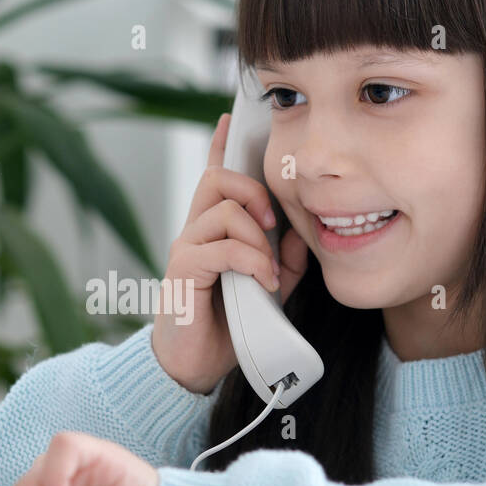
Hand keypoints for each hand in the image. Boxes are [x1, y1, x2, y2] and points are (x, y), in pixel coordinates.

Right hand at [151, 112, 310, 394]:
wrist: (194, 366)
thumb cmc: (228, 326)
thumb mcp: (269, 288)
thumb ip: (284, 259)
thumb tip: (302, 233)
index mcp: (213, 231)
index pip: (213, 177)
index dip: (220, 146)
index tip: (229, 119)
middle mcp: (195, 232)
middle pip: (217, 178)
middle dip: (253, 190)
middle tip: (274, 224)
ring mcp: (186, 249)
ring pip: (224, 210)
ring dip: (257, 237)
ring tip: (268, 271)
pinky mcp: (183, 271)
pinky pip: (222, 247)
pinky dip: (250, 261)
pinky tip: (262, 282)